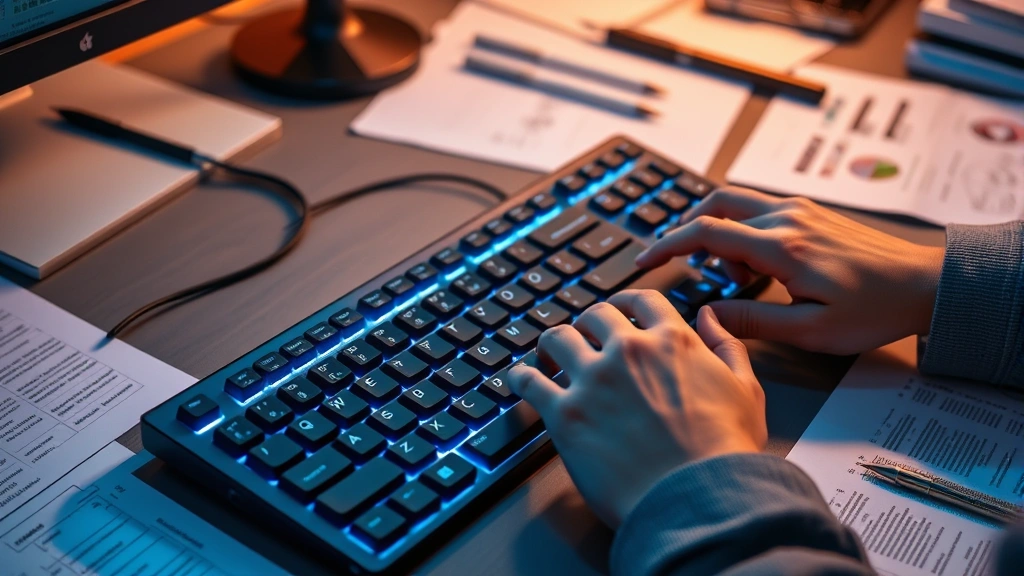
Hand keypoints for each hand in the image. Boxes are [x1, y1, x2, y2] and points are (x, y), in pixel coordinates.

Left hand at [507, 290, 765, 528]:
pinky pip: (528, 381)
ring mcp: (593, 380)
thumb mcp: (746, 390)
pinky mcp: (565, 414)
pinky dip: (520, 377)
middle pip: (593, 316)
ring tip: (548, 357)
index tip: (617, 311)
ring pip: (556, 339)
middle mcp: (628, 351)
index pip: (640, 301)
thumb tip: (709, 318)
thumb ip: (726, 346)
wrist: (698, 499)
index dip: (625, 303)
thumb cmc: (725, 454)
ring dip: (551, 345)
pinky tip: (520, 381)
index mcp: (672, 341)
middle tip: (583, 339)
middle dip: (587, 326)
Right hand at [635, 187, 944, 354]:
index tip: (645, 261)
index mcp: (781, 247)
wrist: (924, 284)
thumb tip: (708, 314)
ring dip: (718, 231)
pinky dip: (742, 230)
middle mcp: (787, 218)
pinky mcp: (810, 213)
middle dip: (688, 231)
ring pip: (737, 203)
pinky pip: (760, 210)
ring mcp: (800, 210)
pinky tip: (756, 266)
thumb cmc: (874, 309)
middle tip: (680, 262)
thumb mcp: (810, 330)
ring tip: (732, 276)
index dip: (667, 245)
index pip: (706, 232)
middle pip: (715, 203)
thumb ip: (752, 321)